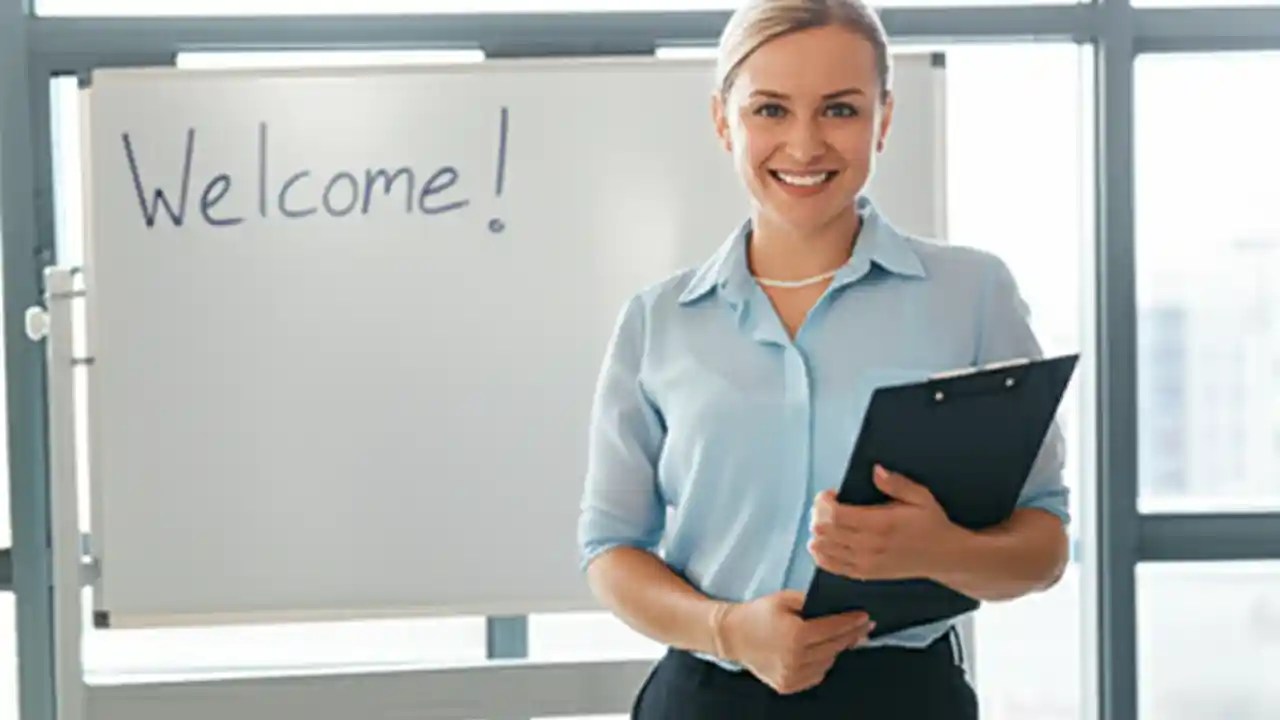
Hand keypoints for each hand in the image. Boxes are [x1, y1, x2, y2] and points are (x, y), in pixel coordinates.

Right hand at [718, 590, 874, 695]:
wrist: (733, 636)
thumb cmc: (759, 613)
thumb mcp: (785, 599)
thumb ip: (812, 602)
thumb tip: (838, 608)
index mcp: (796, 635)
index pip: (833, 629)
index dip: (852, 623)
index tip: (865, 617)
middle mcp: (795, 659)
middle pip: (834, 647)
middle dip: (851, 636)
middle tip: (865, 627)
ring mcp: (791, 675)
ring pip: (828, 663)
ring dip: (836, 650)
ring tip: (842, 637)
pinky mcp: (787, 685)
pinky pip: (816, 675)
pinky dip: (822, 663)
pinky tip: (822, 651)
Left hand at [808, 465, 960, 580]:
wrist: (945, 557)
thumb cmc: (931, 525)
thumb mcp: (921, 497)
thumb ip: (896, 483)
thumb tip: (876, 470)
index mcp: (881, 524)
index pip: (836, 516)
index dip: (824, 503)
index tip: (829, 494)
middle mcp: (869, 546)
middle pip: (825, 532)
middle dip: (818, 515)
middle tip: (825, 505)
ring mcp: (865, 563)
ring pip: (824, 550)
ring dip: (817, 534)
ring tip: (825, 522)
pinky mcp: (865, 574)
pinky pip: (832, 567)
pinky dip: (821, 554)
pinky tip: (822, 543)